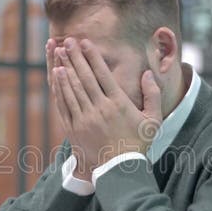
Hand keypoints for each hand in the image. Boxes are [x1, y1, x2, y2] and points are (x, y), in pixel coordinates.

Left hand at [51, 37, 161, 178]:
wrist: (120, 170)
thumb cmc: (138, 143)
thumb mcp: (153, 119)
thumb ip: (152, 94)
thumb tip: (147, 73)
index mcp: (119, 104)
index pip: (103, 74)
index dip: (93, 56)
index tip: (85, 42)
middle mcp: (100, 108)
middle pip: (85, 77)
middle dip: (76, 57)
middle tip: (69, 41)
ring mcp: (86, 118)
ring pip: (73, 88)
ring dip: (66, 68)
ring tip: (60, 53)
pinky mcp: (75, 128)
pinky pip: (65, 104)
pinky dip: (61, 88)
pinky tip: (58, 76)